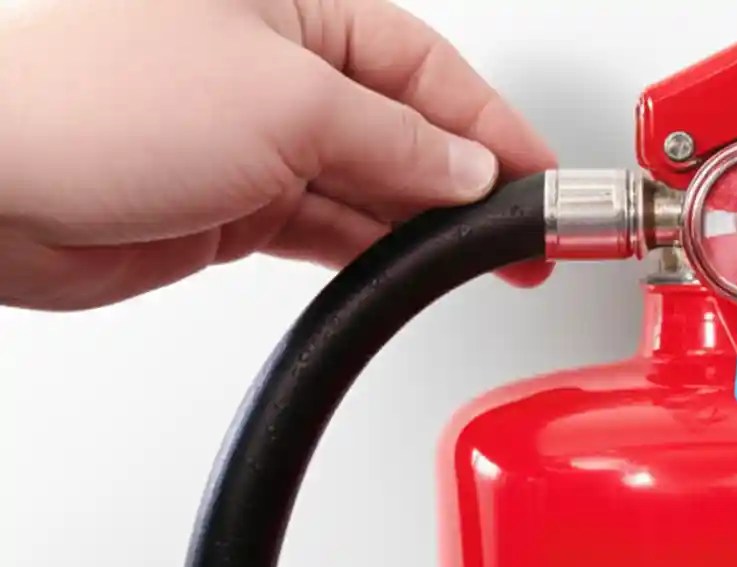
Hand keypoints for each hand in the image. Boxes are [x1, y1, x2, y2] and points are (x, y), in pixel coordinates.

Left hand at [0, 0, 554, 310]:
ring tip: (474, 260)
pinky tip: (403, 267)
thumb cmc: (92, 101)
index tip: (540, 179)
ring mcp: (258, 138)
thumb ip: (394, 141)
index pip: (428, 69)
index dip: (493, 128)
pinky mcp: (235, 202)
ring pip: (371, 184)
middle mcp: (279, 68)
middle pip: (407, 127)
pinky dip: (368, 248)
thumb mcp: (284, 104)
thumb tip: (464, 168)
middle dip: (467, 183)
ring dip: (422, 224)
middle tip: (521, 233)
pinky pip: (328, 225)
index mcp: (296, 7)